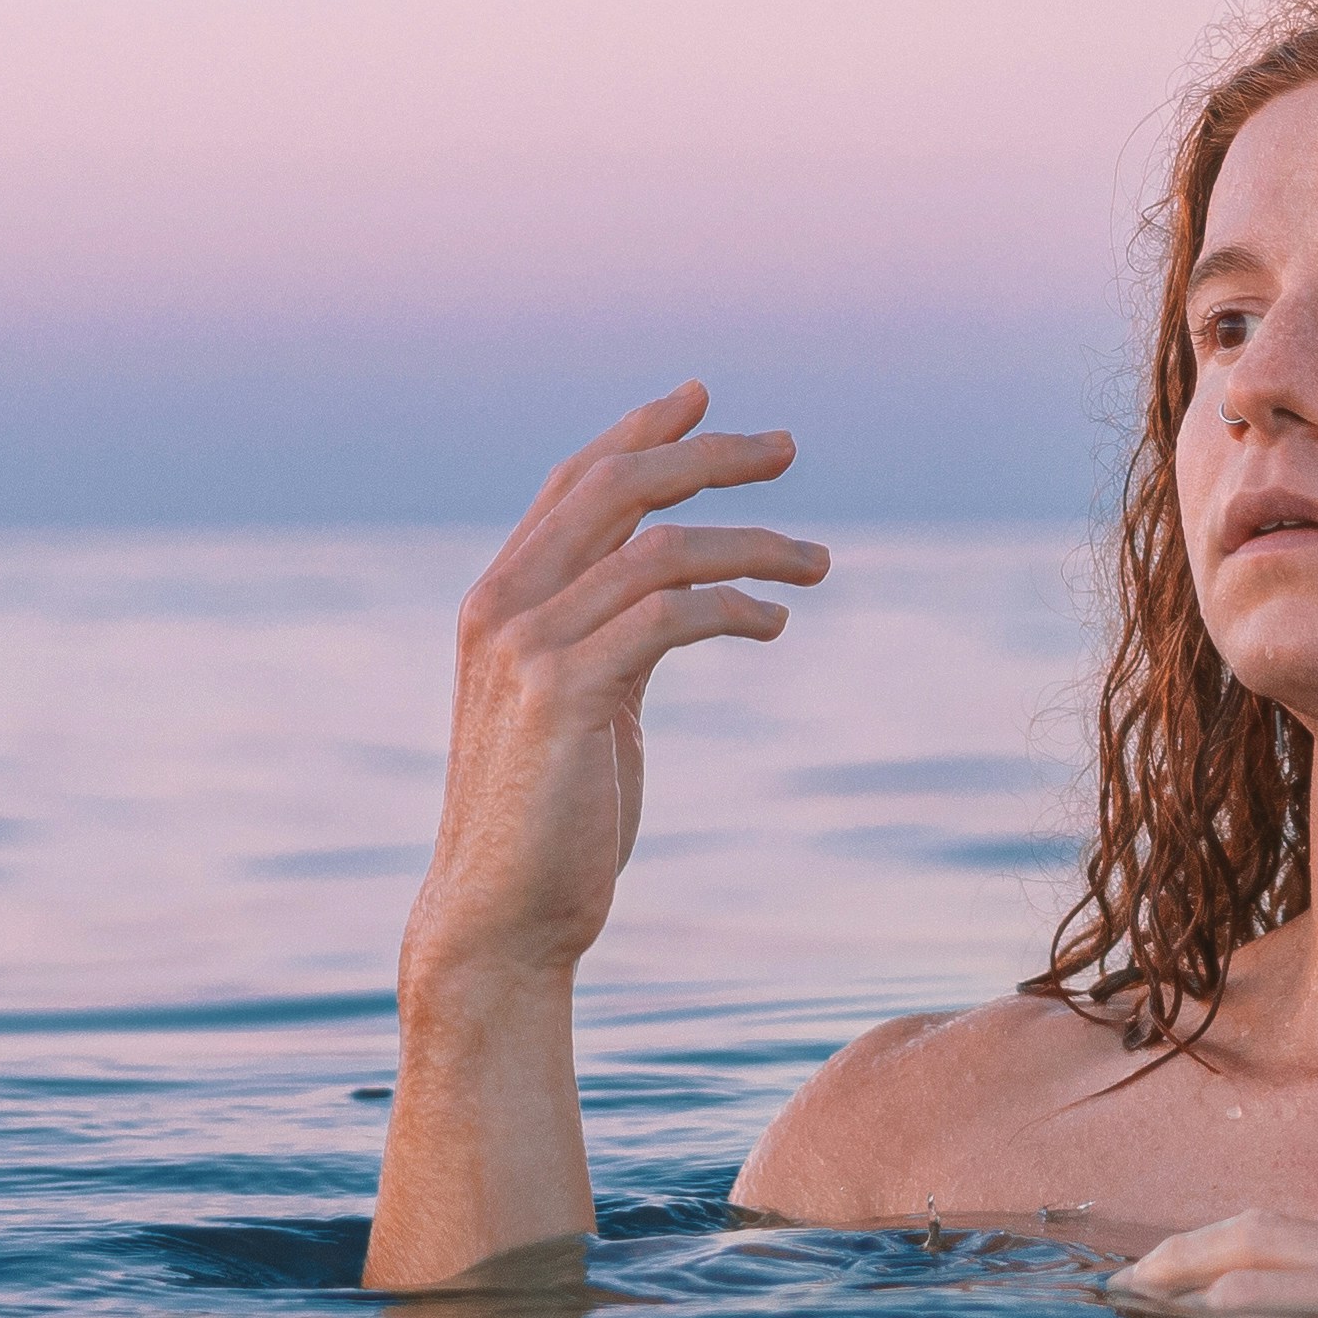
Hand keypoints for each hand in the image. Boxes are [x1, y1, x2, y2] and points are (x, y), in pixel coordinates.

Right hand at [410, 383, 827, 994]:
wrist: (501, 919)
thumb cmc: (552, 819)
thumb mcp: (582, 700)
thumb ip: (610, 633)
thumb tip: (679, 590)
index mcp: (500, 599)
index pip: (574, 482)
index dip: (641, 433)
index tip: (705, 398)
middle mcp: (502, 606)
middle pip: (616, 488)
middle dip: (708, 455)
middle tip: (788, 449)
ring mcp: (526, 646)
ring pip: (658, 548)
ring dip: (752, 545)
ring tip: (817, 564)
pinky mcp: (563, 693)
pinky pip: (669, 616)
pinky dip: (734, 608)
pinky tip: (774, 625)